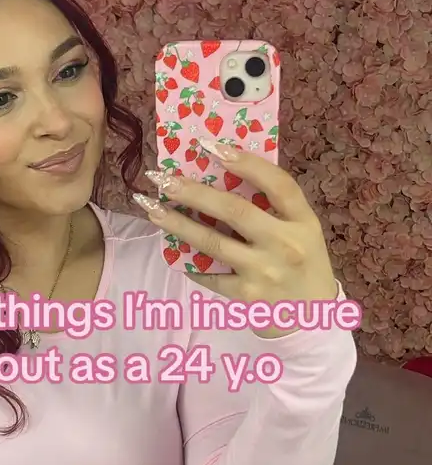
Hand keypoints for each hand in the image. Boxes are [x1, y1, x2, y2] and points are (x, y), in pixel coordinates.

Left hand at [134, 148, 337, 337]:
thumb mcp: (303, 232)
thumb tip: (225, 173)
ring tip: (152, 208)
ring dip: (178, 223)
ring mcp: (266, 271)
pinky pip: (210, 275)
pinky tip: (173, 250)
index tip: (211, 145)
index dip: (246, 162)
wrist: (313, 319)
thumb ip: (275, 208)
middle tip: (162, 178)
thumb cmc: (303, 265)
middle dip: (193, 192)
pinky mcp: (247, 295)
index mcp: (303, 222)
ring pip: (213, 242)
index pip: (277, 184)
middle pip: (234, 210)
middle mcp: (286, 244)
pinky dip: (190, 263)